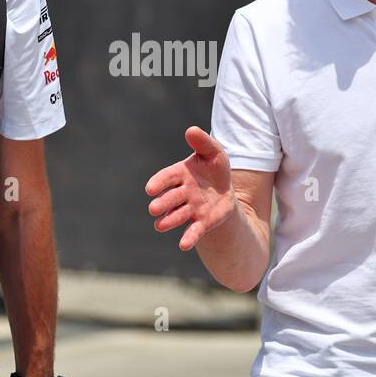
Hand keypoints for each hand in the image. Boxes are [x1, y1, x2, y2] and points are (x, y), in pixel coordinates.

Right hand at [145, 126, 235, 250]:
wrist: (225, 190)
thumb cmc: (214, 169)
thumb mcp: (214, 152)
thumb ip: (203, 142)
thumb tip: (191, 130)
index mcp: (181, 174)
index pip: (167, 177)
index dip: (159, 183)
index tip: (150, 189)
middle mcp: (183, 193)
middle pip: (170, 198)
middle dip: (162, 203)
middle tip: (153, 209)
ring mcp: (191, 209)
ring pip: (178, 216)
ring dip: (169, 221)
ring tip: (160, 226)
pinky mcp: (201, 222)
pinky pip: (194, 231)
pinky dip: (188, 238)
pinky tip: (183, 246)